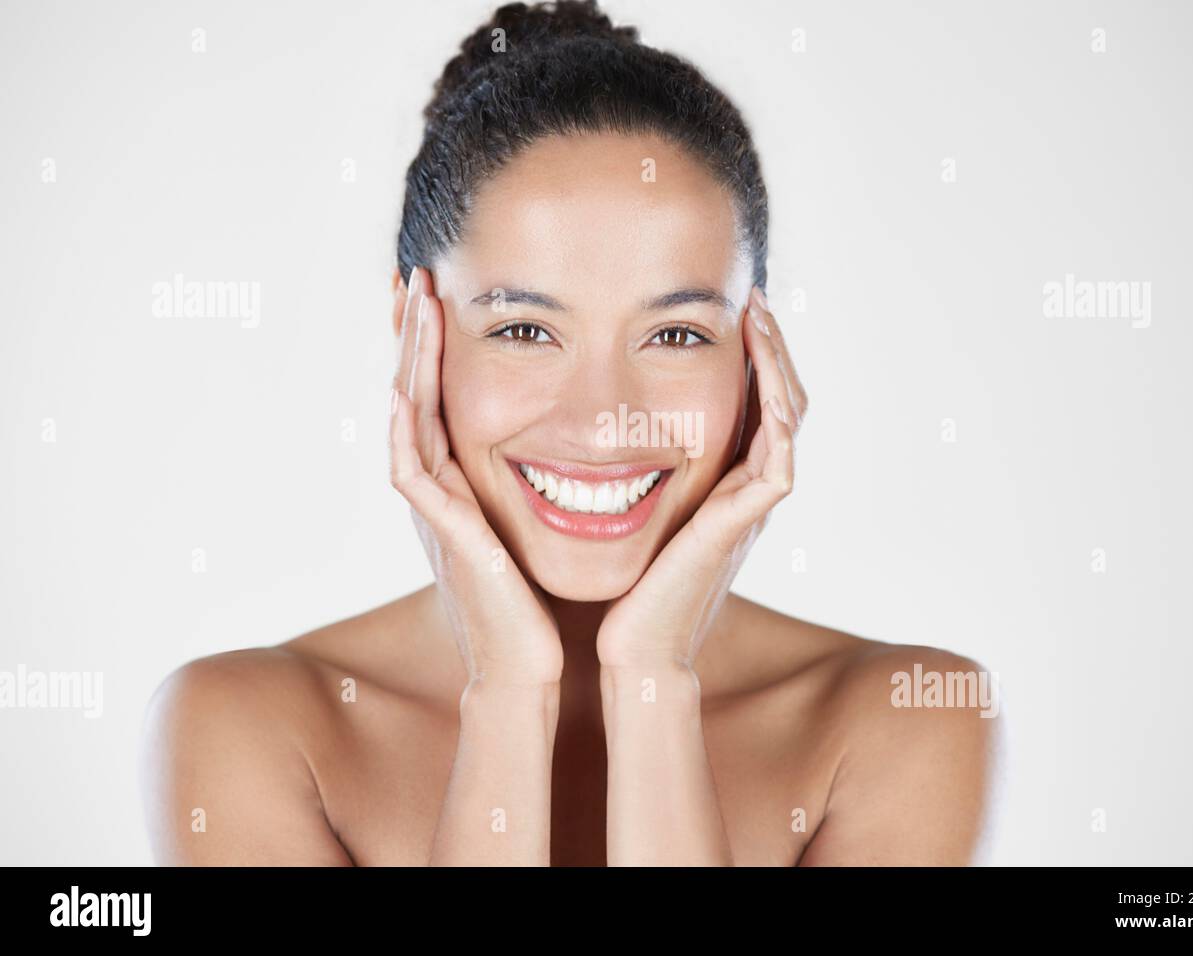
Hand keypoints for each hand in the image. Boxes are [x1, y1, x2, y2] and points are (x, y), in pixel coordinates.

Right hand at [389, 267, 563, 686]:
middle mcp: (440, 488)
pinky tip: (404, 387)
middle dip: (416, 333)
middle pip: (417, 392)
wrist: (530, 663)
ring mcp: (434, 510)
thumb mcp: (540, 522)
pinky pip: (410, 471)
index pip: (443, 394)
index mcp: (462, 481)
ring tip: (413, 303)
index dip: (439, 344)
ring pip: (408, 418)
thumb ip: (545, 477)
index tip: (447, 289)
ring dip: (408, 360)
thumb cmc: (541, 598)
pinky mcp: (442, 535)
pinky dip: (404, 428)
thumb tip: (590, 441)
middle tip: (417, 274)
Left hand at [595, 285, 806, 670]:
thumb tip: (597, 429)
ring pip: (790, 416)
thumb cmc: (623, 589)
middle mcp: (748, 490)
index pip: (757, 405)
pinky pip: (780, 452)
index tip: (734, 309)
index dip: (754, 358)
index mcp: (726, 484)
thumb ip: (634, 472)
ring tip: (758, 314)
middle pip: (784, 401)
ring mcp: (751, 505)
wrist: (633, 650)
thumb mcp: (632, 512)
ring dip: (778, 361)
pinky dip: (774, 404)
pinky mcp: (745, 521)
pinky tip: (756, 367)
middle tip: (756, 298)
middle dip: (772, 346)